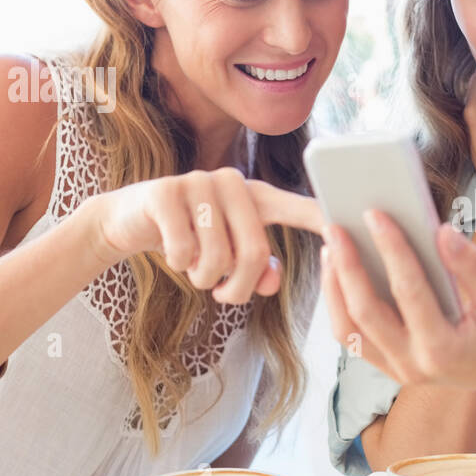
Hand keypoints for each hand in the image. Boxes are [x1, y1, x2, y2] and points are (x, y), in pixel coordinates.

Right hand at [84, 167, 323, 304]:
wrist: (131, 220)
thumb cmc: (193, 240)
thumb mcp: (230, 258)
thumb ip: (258, 272)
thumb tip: (272, 284)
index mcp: (257, 196)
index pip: (297, 207)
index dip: (320, 218)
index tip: (344, 229)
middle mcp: (233, 181)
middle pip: (254, 253)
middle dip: (237, 288)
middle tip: (221, 294)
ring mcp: (198, 182)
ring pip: (216, 258)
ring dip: (203, 278)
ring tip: (193, 266)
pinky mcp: (164, 191)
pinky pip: (182, 251)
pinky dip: (177, 264)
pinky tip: (171, 249)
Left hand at [320, 211, 475, 398]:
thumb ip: (473, 268)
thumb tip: (442, 232)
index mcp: (442, 349)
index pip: (407, 290)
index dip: (390, 248)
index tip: (374, 214)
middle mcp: (413, 365)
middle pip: (364, 312)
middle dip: (346, 266)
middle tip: (334, 227)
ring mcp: (398, 371)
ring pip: (348, 330)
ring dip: (335, 288)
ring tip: (331, 250)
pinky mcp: (391, 368)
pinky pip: (354, 338)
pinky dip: (342, 306)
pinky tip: (341, 275)